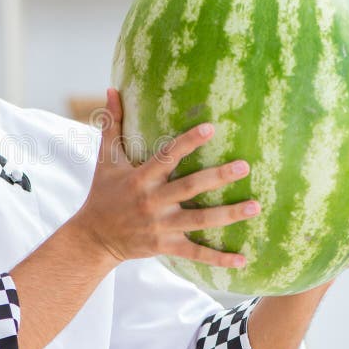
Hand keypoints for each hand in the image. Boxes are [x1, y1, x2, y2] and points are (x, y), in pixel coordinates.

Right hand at [72, 87, 256, 268]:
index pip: (167, 157)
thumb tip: (111, 89)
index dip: (188, 142)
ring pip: (198, 221)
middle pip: (189, 188)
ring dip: (228, 215)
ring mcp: (160, 226)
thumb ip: (112, 124)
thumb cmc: (103, 192)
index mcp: (140, 178)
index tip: (211, 128)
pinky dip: (217, 258)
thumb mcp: (105, 159)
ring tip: (255, 206)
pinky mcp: (165, 246)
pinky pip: (194, 253)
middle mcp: (152, 202)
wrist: (93, 237)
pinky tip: (242, 259)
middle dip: (217, 177)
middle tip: (244, 166)